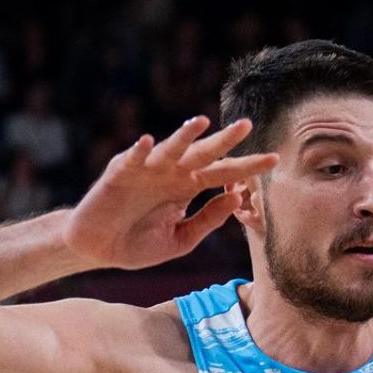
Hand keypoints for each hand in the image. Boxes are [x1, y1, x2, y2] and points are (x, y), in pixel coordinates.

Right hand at [61, 117, 275, 272]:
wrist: (98, 249)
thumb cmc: (138, 243)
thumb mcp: (182, 239)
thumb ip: (208, 220)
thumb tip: (236, 198)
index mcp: (187, 186)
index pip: (223, 174)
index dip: (247, 168)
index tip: (274, 160)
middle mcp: (170, 172)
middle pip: (203, 154)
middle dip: (224, 141)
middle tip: (247, 126)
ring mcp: (146, 169)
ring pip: (169, 149)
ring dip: (184, 136)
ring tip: (201, 123)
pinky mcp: (119, 173)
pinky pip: (131, 159)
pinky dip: (139, 152)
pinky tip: (148, 143)